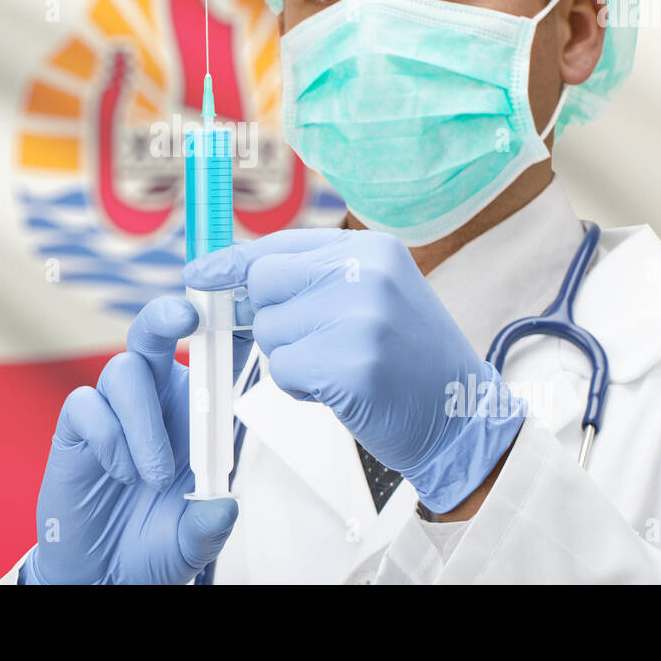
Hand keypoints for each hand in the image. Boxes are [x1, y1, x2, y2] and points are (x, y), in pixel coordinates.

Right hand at [23, 295, 249, 583]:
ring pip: (124, 370)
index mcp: (195, 408)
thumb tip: (224, 507)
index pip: (212, 353)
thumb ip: (208, 526)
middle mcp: (156, 397)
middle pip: (156, 330)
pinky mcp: (78, 427)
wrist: (104, 572)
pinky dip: (108, 437)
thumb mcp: (193, 542)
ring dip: (143, 423)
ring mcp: (114, 408)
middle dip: (170, 314)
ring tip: (151, 477)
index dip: (223, 322)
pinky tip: (119, 471)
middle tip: (185, 317)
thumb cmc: (155, 542)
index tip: (239, 306)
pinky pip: (87, 405)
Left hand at [183, 228, 524, 513]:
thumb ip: (314, 278)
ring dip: (291, 358)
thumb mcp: (373, 295)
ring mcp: (361, 317)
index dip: (233, 262)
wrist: (461, 416)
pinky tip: (340, 390)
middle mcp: (366, 272)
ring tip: (340, 366)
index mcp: (370, 249)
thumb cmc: (407, 359)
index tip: (199, 273)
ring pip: (270, 331)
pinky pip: (284, 371)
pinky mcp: (351, 365)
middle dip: (274, 318)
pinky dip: (301, 388)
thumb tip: (231, 277)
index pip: (280, 244)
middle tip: (316, 342)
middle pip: (264, 283)